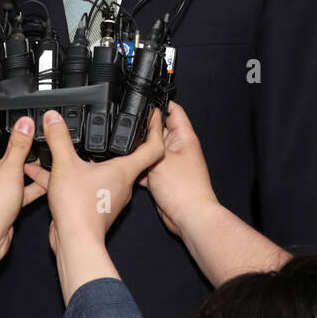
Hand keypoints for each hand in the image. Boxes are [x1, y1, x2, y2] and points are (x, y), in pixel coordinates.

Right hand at [23, 108, 164, 252]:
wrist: (74, 243)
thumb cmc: (81, 209)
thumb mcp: (66, 164)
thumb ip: (59, 138)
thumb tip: (54, 118)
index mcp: (125, 170)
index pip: (153, 147)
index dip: (154, 128)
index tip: (152, 115)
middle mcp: (121, 183)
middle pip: (124, 157)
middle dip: (112, 141)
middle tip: (105, 125)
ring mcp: (108, 195)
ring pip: (98, 170)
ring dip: (82, 160)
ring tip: (64, 148)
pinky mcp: (93, 205)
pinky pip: (82, 183)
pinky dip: (67, 176)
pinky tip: (44, 171)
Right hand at [137, 101, 217, 237]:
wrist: (188, 217)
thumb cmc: (184, 189)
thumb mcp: (162, 156)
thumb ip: (152, 137)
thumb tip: (148, 117)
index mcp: (184, 137)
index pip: (173, 110)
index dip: (160, 103)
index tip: (143, 100)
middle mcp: (178, 148)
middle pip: (158, 130)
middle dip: (144, 130)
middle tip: (129, 130)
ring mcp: (170, 163)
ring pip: (150, 150)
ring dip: (140, 152)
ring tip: (129, 151)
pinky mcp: (162, 177)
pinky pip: (147, 167)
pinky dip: (139, 168)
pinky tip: (130, 169)